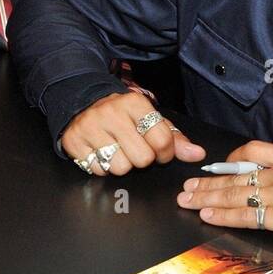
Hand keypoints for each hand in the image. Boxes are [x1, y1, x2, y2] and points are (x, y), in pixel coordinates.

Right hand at [60, 92, 204, 175]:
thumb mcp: (150, 119)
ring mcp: (91, 127)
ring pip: (120, 168)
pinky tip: (102, 152)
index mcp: (135, 103)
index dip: (165, 154)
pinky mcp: (75, 141)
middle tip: (134, 149)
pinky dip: (102, 167)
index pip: (162, 141)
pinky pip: (98, 170)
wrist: (83, 103)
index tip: (159, 152)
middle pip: (142, 159)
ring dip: (122, 164)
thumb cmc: (123, 115)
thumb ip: (175, 138)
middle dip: (141, 159)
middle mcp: (112, 113)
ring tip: (117, 150)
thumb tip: (197, 154)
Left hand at [176, 140, 272, 242]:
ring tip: (188, 200)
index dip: (229, 160)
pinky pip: (247, 217)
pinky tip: (209, 215)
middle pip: (235, 176)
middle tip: (185, 187)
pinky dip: (225, 215)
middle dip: (207, 183)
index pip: (251, 151)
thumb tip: (259, 166)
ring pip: (235, 195)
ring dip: (208, 198)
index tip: (215, 169)